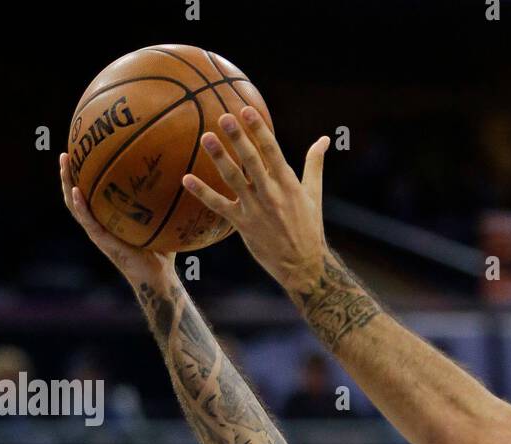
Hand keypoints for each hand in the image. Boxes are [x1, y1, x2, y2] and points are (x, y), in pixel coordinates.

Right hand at [59, 153, 175, 286]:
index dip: (82, 175)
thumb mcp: (162, 220)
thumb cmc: (162, 250)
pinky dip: (80, 206)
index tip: (79, 154)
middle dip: (68, 174)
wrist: (158, 275)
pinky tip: (76, 190)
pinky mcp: (101, 240)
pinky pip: (87, 220)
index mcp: (108, 218)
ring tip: (64, 164)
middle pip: (76, 194)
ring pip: (74, 205)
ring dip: (66, 183)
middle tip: (65, 153)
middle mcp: (99, 222)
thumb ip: (165, 201)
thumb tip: (181, 177)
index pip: (91, 193)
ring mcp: (97, 231)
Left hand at [182, 108, 331, 293]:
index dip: (259, 130)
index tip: (247, 110)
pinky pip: (219, 206)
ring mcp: (256, 209)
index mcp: (288, 184)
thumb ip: (315, 163)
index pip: (272, 151)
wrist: (304, 265)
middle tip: (224, 117)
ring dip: (219, 158)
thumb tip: (324, 139)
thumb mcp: (313, 194)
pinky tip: (186, 179)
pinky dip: (202, 193)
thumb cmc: (309, 227)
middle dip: (238, 138)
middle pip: (252, 161)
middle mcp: (272, 194)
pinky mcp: (243, 225)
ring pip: (234, 179)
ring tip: (206, 138)